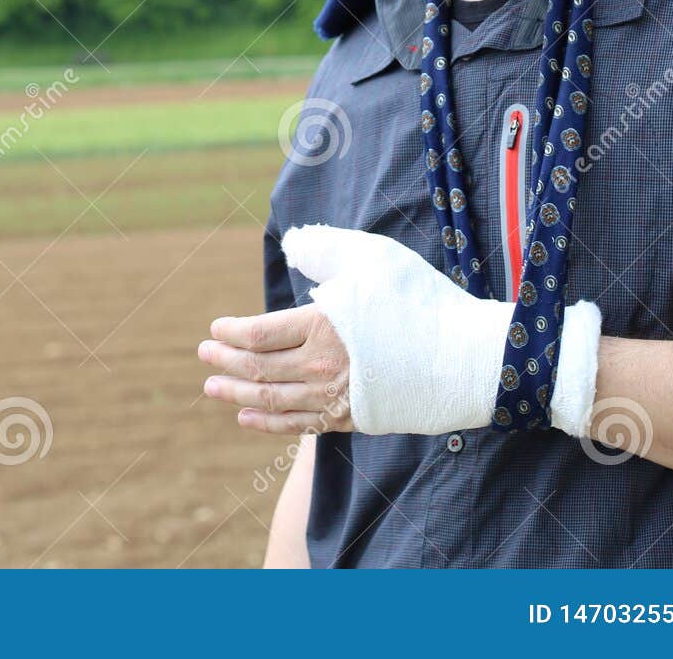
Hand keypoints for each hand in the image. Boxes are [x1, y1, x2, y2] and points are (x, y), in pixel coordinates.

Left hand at [202, 225, 600, 436]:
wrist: (468, 358)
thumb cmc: (423, 302)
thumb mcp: (374, 259)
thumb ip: (328, 250)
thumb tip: (292, 246)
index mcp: (320, 326)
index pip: (258, 334)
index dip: (231, 332)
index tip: (216, 327)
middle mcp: (320, 367)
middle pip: (256, 370)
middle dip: (224, 362)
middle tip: (204, 354)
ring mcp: (334, 398)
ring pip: (270, 401)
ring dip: (235, 394)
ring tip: (212, 388)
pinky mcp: (351, 420)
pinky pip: (298, 425)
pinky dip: (267, 423)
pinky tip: (247, 418)